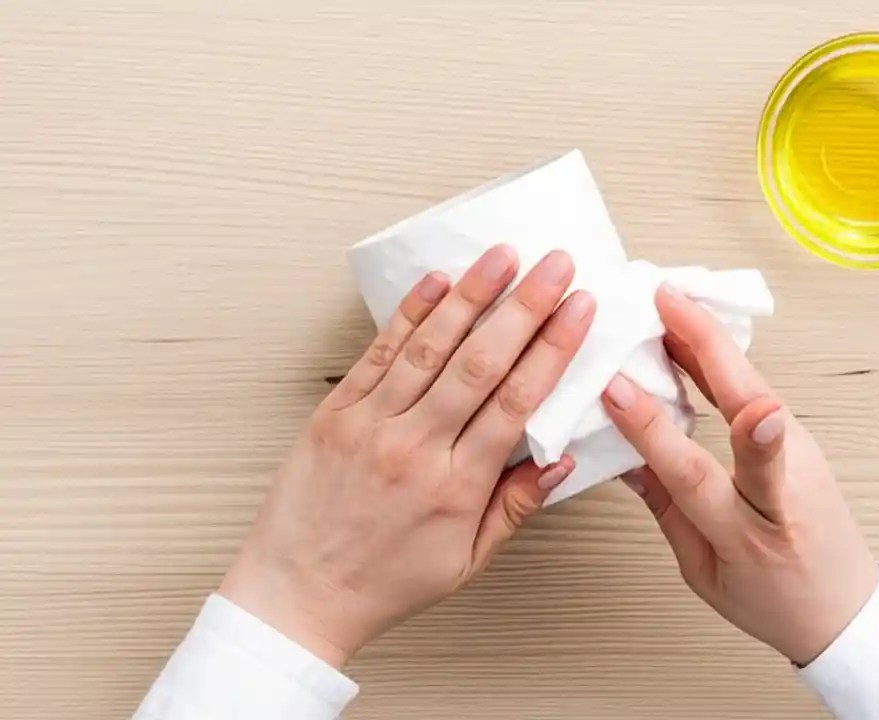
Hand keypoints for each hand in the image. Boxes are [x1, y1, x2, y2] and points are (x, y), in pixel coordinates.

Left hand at [219, 246, 594, 666]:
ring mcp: (371, 424)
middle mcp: (415, 447)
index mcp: (456, 486)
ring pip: (431, 346)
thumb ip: (516, 506)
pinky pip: (379, 353)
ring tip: (504, 254)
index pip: (517, 402)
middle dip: (525, 306)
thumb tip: (561, 460)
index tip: (580, 310)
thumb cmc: (383, 581)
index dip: (553, 349)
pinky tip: (437, 280)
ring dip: (472, 295)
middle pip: (481, 363)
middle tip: (557, 264)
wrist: (296, 594)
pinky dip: (410, 313)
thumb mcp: (466, 560)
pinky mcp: (337, 412)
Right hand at [602, 285, 878, 665]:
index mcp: (748, 534)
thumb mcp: (703, 573)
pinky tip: (697, 339)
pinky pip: (758, 391)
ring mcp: (803, 457)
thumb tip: (624, 459)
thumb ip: (666, 512)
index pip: (692, 472)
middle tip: (668, 300)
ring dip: (712, 342)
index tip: (618, 388)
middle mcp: (782, 487)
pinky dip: (725, 361)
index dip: (652, 428)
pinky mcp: (805, 441)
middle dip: (706, 347)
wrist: (848, 609)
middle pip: (745, 407)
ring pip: (754, 389)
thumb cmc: (776, 601)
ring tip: (672, 305)